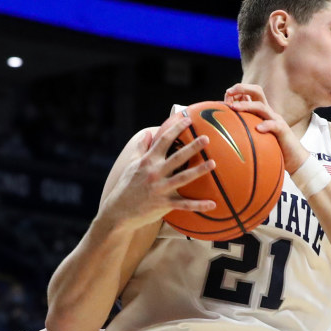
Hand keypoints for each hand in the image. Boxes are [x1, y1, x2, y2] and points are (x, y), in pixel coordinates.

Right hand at [99, 111, 215, 228]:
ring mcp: (160, 189)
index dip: (176, 129)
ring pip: (183, 178)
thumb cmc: (125, 187)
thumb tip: (148, 134)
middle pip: (177, 157)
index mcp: (148, 161)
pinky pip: (184, 205)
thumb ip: (141, 148)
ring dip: (199, 171)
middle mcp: (155, 173)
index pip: (163, 140)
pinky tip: (212, 204)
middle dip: (192, 147)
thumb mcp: (131, 165)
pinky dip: (198, 205)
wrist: (118, 211)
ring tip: (213, 163)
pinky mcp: (163, 204)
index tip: (188, 119)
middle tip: (206, 138)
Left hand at [224, 83, 308, 171]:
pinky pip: (274, 125)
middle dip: (242, 88)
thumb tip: (225, 127)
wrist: (293, 158)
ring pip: (262, 107)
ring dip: (247, 105)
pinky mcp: (283, 130)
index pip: (249, 93)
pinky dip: (266, 125)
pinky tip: (257, 128)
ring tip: (234, 108)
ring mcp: (275, 120)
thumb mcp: (255, 135)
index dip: (237, 91)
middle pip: (257, 92)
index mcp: (260, 112)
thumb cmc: (271, 148)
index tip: (225, 95)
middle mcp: (268, 112)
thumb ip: (244, 127)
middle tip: (228, 92)